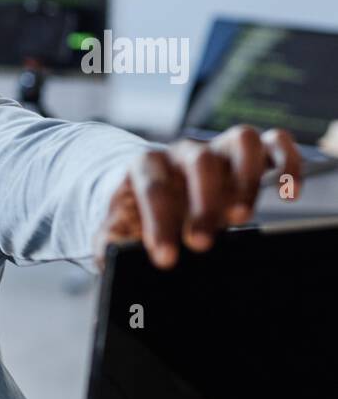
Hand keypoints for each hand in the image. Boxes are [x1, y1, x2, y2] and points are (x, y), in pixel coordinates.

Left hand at [96, 125, 301, 268]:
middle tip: (202, 244)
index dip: (159, 221)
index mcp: (147, 165)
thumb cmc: (139, 214)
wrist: (158, 196)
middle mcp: (185, 153)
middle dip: (203, 204)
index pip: (152, 184)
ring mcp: (220, 150)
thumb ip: (110, 238)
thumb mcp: (118, 227)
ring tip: (240, 217)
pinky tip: (289, 194)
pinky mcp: (251, 155)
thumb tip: (111, 255)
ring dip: (246, 178)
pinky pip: (277, 144)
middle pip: (199, 161)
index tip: (165, 258)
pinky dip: (288, 163)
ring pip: (242, 141)